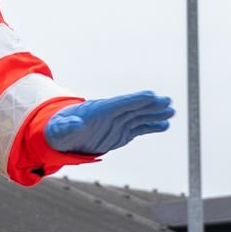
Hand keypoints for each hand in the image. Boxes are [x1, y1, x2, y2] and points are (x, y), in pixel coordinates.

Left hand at [44, 91, 174, 159]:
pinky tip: (165, 125)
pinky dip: (152, 126)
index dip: (135, 100)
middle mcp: (111, 114)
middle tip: (167, 101)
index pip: (119, 104)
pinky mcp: (122, 132)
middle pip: (134, 107)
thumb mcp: (60, 130)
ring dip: (155, 114)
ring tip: (171, 111)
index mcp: (97, 111)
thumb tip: (75, 123)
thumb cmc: (59, 131)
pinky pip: (140, 128)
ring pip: (140, 117)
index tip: (151, 95)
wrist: (64, 136)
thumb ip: (68, 126)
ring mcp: (118, 122)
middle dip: (151, 104)